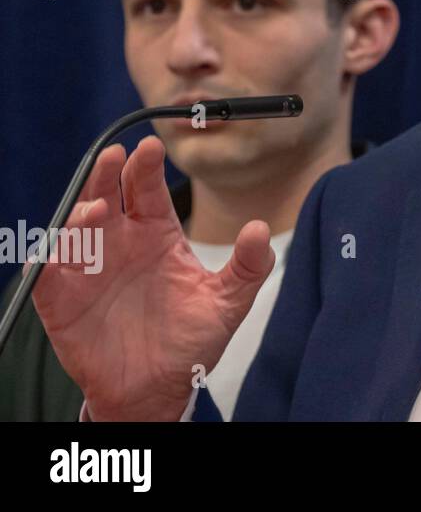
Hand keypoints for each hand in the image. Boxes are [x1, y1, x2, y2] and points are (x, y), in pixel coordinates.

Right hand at [31, 136, 274, 419]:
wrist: (159, 389)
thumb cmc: (191, 340)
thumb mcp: (228, 302)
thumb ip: (248, 266)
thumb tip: (260, 228)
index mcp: (157, 235)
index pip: (147, 190)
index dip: (146, 168)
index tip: (151, 147)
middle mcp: (120, 244)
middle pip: (107, 196)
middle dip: (107, 175)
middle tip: (114, 156)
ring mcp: (90, 271)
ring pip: (75, 231)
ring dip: (80, 217)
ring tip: (95, 209)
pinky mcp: (64, 302)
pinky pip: (47, 278)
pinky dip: (45, 264)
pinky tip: (51, 256)